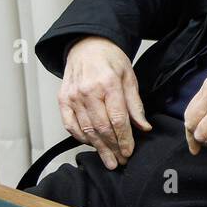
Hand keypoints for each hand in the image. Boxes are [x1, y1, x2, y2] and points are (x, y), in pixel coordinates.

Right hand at [58, 35, 151, 169]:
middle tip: (120, 161)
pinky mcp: (62, 99)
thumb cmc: (111, 61)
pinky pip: (70, 125)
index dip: (124, 139)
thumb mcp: (130, 78)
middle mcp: (88, 92)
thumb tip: (144, 128)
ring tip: (108, 160)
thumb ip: (135, 104)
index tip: (129, 152)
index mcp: (108, 84)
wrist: (88, 45)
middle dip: (112, 148)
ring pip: (86, 130)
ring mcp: (72, 96)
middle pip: (101, 128)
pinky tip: (92, 145)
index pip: (118, 119)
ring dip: (98, 148)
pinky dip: (81, 138)